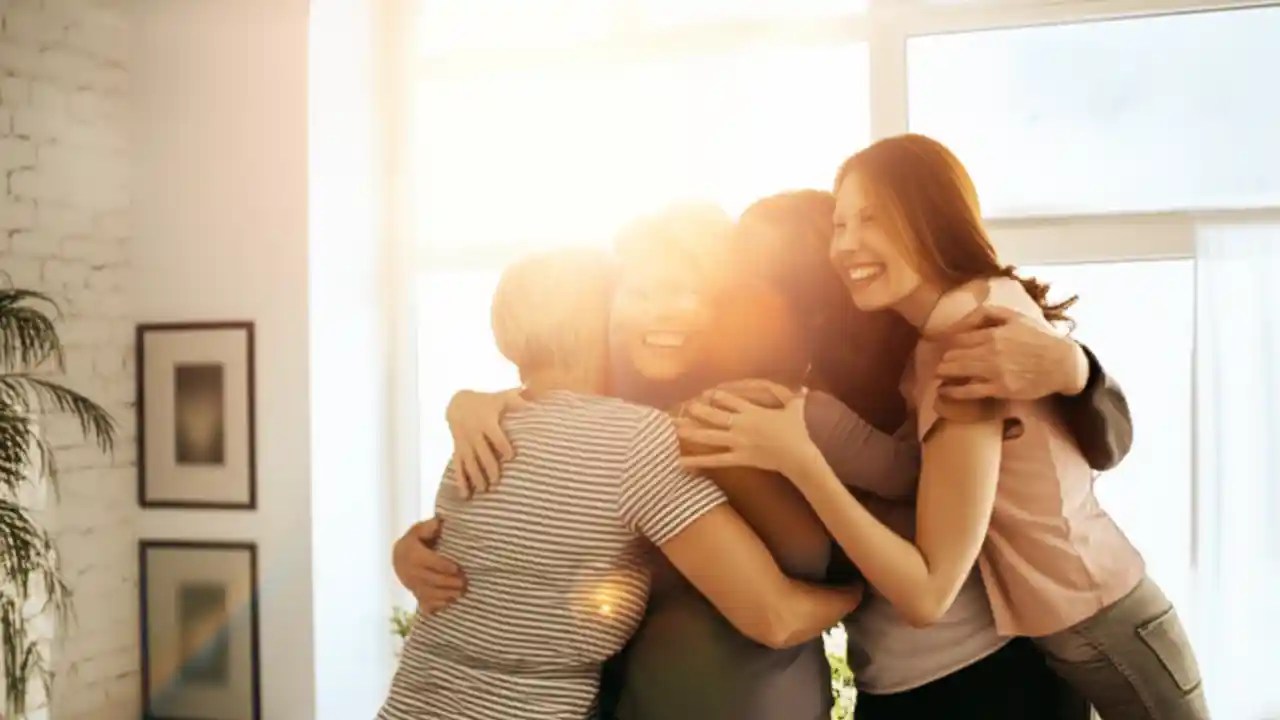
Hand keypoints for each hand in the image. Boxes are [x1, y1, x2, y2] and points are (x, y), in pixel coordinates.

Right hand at [393, 518, 466, 612]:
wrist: (399, 558)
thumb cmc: (415, 542)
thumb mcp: (419, 531)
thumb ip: (428, 527)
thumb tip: (438, 522)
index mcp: (412, 554)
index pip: (428, 561)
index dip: (442, 566)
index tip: (457, 568)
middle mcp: (410, 572)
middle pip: (430, 579)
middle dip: (448, 582)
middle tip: (464, 583)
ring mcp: (412, 585)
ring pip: (429, 593)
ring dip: (445, 595)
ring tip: (461, 593)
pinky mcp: (415, 595)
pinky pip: (425, 603)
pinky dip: (437, 604)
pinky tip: (450, 602)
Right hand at [446, 388, 528, 497]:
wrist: (458, 403)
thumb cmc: (487, 402)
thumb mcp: (502, 397)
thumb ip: (518, 400)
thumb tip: (535, 402)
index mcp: (486, 422)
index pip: (495, 435)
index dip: (502, 445)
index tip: (511, 457)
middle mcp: (474, 433)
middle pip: (482, 451)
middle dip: (488, 466)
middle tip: (497, 481)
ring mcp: (464, 443)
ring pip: (469, 461)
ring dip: (475, 476)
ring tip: (484, 489)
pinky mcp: (458, 450)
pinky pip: (458, 467)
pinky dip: (460, 482)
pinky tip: (465, 495)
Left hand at [675, 381, 818, 476]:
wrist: (799, 455)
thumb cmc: (798, 432)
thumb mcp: (797, 410)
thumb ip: (797, 398)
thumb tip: (806, 388)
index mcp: (752, 411)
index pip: (729, 400)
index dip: (716, 396)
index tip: (705, 394)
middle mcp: (741, 424)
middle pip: (714, 416)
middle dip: (697, 411)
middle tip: (682, 408)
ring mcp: (739, 442)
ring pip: (710, 436)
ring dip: (691, 432)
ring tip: (675, 430)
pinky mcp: (739, 458)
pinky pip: (715, 459)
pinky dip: (697, 460)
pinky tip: (681, 462)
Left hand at [935, 306, 1088, 400]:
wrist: (1063, 363)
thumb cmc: (1040, 338)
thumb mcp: (1016, 317)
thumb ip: (988, 313)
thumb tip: (963, 319)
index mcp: (993, 333)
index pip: (958, 338)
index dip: (948, 343)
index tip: (943, 347)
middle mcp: (990, 352)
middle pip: (954, 355)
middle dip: (945, 359)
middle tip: (941, 362)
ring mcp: (994, 372)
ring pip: (957, 372)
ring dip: (944, 373)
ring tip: (940, 374)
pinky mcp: (1000, 389)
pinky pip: (969, 391)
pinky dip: (953, 391)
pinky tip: (944, 390)